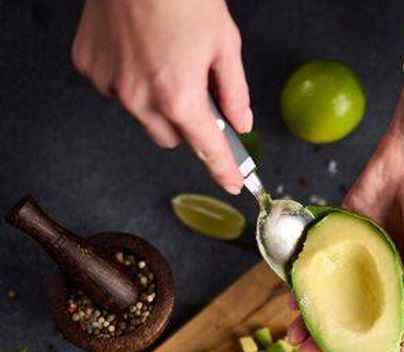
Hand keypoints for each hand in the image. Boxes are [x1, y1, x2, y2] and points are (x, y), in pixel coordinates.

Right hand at [72, 0, 250, 193]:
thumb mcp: (225, 44)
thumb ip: (234, 92)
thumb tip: (241, 123)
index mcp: (180, 96)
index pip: (208, 148)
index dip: (223, 169)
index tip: (232, 183)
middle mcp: (140, 98)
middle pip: (171, 138)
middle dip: (187, 124)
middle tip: (196, 90)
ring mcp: (110, 84)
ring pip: (142, 116)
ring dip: (157, 102)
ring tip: (165, 59)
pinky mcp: (89, 67)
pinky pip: (116, 90)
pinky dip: (131, 80)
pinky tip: (140, 50)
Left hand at [288, 69, 403, 351]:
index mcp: (403, 283)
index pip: (375, 326)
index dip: (358, 350)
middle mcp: (375, 270)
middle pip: (344, 311)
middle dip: (325, 337)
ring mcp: (354, 250)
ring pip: (326, 290)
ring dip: (309, 314)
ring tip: (291, 336)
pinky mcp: (336, 229)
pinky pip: (315, 257)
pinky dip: (302, 277)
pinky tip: (291, 296)